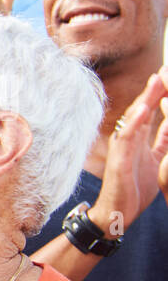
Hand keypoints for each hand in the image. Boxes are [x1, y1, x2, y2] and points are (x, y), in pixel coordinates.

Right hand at [89, 70, 166, 234]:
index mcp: (140, 138)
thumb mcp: (156, 160)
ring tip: (158, 79)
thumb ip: (161, 141)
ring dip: (146, 98)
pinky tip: (143, 109)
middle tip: (167, 67)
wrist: (118, 213)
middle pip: (144, 107)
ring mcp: (122, 147)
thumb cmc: (135, 188)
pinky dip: (134, 122)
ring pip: (135, 118)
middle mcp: (130, 138)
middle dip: (156, 88)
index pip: (153, 110)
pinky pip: (126, 137)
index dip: (163, 92)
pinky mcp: (118, 160)